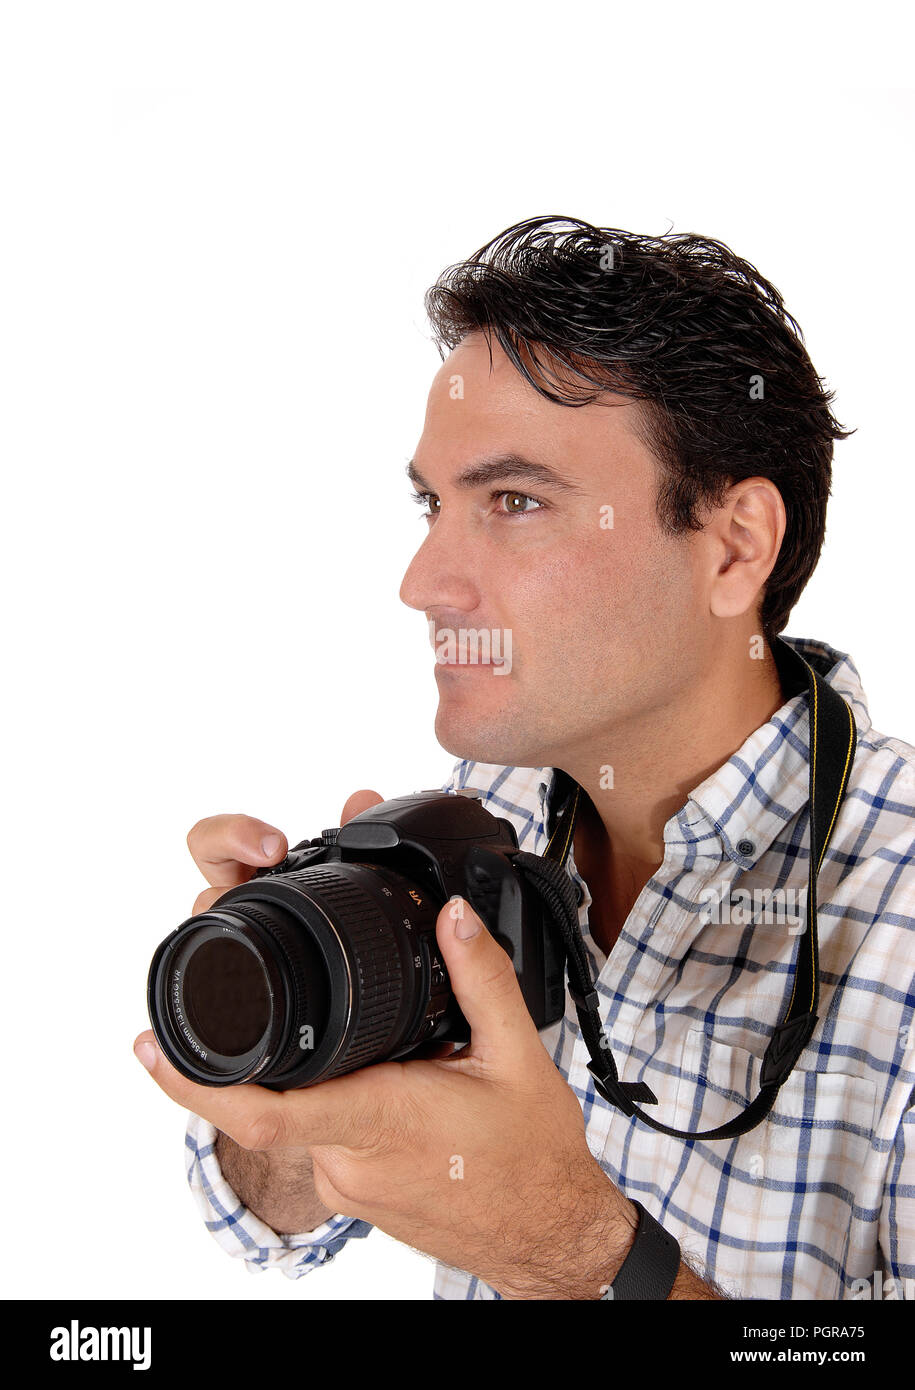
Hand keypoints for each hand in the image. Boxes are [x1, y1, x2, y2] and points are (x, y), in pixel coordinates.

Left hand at [136, 870, 637, 1297]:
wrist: (550, 1236)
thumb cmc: (534, 1157)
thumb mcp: (518, 1056)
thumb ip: (481, 979)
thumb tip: (452, 916)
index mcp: (380, 1119)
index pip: (265, 1110)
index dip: (196, 1084)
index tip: (149, 1048)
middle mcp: (349, 1159)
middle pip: (281, 1091)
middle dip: (284, 1045)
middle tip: (308, 1001)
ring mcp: (349, 1183)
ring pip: (307, 1110)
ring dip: (325, 1074)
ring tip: (390, 1054)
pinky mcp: (358, 1193)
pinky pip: (327, 1133)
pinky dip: (343, 1099)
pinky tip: (393, 1081)